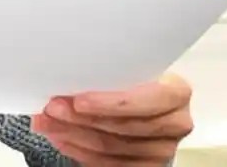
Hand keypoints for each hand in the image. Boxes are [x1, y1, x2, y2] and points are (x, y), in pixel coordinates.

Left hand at [31, 73, 193, 165]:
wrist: (148, 106)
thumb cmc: (138, 83)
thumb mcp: (132, 68)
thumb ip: (112, 71)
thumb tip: (68, 69)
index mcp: (177, 92)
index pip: (148, 99)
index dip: (111, 103)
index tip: (79, 100)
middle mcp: (175, 123)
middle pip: (123, 125)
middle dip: (81, 117)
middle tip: (53, 108)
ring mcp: (162, 149)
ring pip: (111, 146)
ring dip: (73, 134)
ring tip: (49, 122)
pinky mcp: (147, 166)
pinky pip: (108, 164)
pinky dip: (79, 150)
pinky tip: (62, 138)